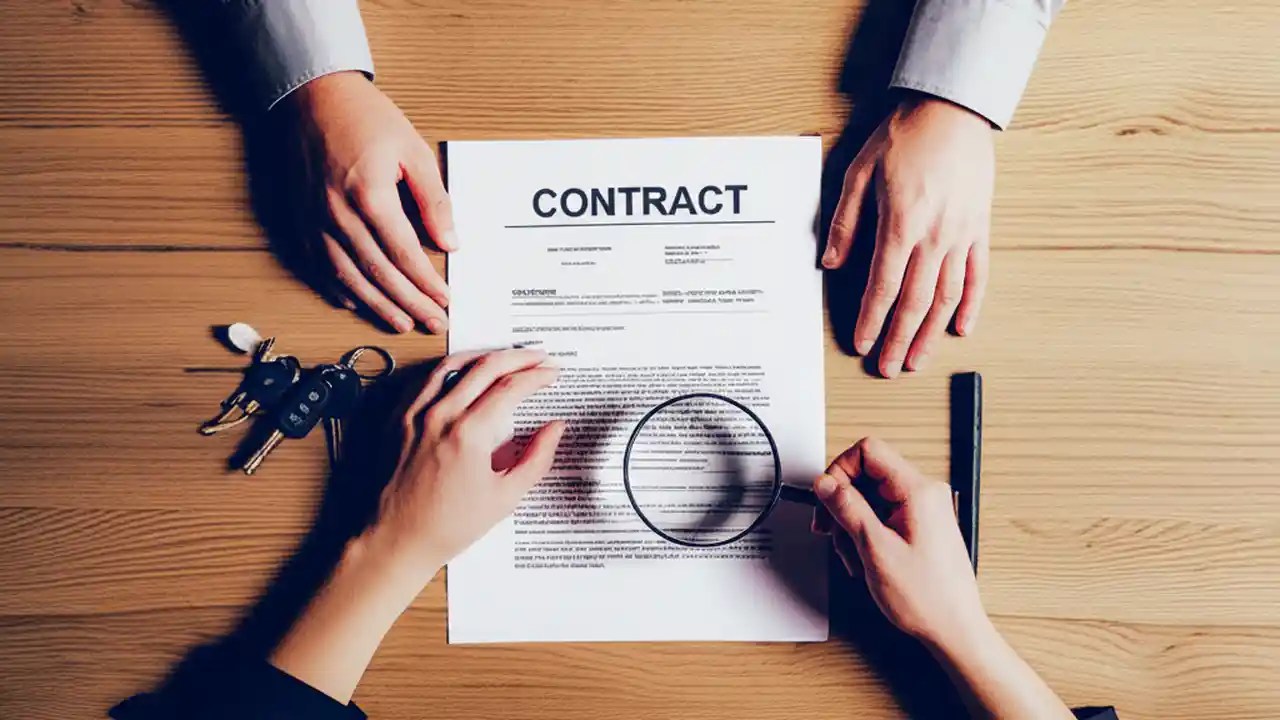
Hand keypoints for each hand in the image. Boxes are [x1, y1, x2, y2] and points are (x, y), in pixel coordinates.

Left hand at [270, 348, 562, 701]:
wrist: (394, 541)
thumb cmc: (447, 526)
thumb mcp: (504, 498)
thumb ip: (536, 458)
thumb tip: (555, 428)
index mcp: (468, 434)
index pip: (510, 388)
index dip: (537, 375)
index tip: (552, 372)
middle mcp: (439, 415)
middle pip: (485, 367)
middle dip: (517, 356)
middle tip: (538, 356)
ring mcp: (413, 414)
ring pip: (452, 364)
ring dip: (483, 354)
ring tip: (504, 355)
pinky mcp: (396, 419)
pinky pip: (424, 379)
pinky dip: (449, 368)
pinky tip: (462, 371)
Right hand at [290, 71, 454, 333]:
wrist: (311, 97)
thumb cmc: (365, 118)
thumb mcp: (413, 151)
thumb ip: (434, 200)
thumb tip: (450, 242)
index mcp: (369, 195)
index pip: (405, 254)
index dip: (427, 283)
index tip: (446, 300)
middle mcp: (338, 214)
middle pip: (379, 274)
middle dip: (410, 303)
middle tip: (434, 323)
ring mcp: (314, 221)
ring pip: (347, 278)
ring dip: (377, 306)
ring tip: (402, 323)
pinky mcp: (299, 222)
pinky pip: (318, 267)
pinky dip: (338, 290)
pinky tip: (357, 304)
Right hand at [812, 437, 985, 650]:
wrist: (954, 628)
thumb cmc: (927, 598)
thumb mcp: (875, 549)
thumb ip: (848, 509)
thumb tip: (825, 483)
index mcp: (919, 491)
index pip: (868, 451)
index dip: (840, 470)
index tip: (826, 497)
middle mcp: (925, 493)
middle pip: (867, 474)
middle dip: (843, 504)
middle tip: (831, 531)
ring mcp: (923, 509)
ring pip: (870, 497)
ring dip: (852, 524)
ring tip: (854, 555)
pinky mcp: (920, 524)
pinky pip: (882, 515)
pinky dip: (866, 533)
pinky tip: (865, 558)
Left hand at [823, 94, 993, 376]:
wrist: (952, 110)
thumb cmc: (903, 137)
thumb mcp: (859, 174)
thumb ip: (845, 222)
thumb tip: (830, 262)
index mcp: (901, 225)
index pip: (882, 287)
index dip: (871, 320)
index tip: (861, 344)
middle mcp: (935, 237)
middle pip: (915, 302)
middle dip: (898, 339)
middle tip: (887, 368)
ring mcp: (962, 235)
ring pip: (947, 297)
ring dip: (931, 334)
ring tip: (917, 360)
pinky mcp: (980, 229)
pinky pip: (978, 275)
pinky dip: (970, 305)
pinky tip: (961, 328)